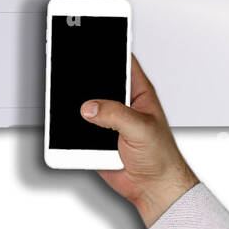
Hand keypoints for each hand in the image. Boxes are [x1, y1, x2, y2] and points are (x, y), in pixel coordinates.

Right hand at [81, 57, 198, 227]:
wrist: (154, 189)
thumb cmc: (162, 157)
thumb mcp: (142, 129)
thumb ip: (116, 114)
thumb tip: (91, 107)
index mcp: (138, 92)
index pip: (122, 61)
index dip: (108, 48)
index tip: (91, 39)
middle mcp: (123, 103)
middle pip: (98, 81)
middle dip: (84, 78)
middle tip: (69, 72)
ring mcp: (109, 120)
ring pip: (86, 105)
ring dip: (77, 105)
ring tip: (66, 101)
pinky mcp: (97, 138)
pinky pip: (79, 128)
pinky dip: (72, 127)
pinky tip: (68, 126)